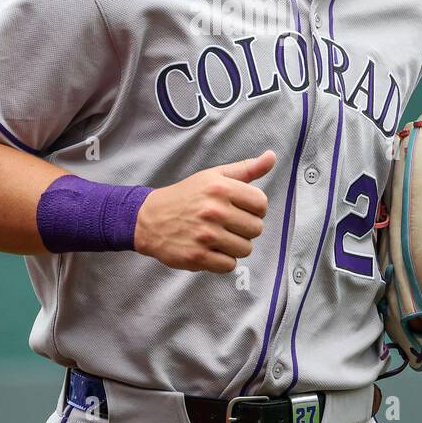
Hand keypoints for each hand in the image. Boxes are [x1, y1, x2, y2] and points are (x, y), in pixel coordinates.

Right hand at [134, 150, 274, 272]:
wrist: (149, 218)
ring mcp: (206, 236)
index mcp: (221, 188)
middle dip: (245, 228)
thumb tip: (272, 157)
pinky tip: (211, 249)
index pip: (261, 203)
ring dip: (235, 246)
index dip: (254, 208)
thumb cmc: (186, 196)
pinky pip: (229, 265)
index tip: (240, 209)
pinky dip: (223, 261)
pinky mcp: (198, 257)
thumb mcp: (214, 176)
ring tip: (219, 237)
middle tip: (227, 224)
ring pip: (245, 249)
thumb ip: (246, 169)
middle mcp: (214, 211)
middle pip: (256, 228)